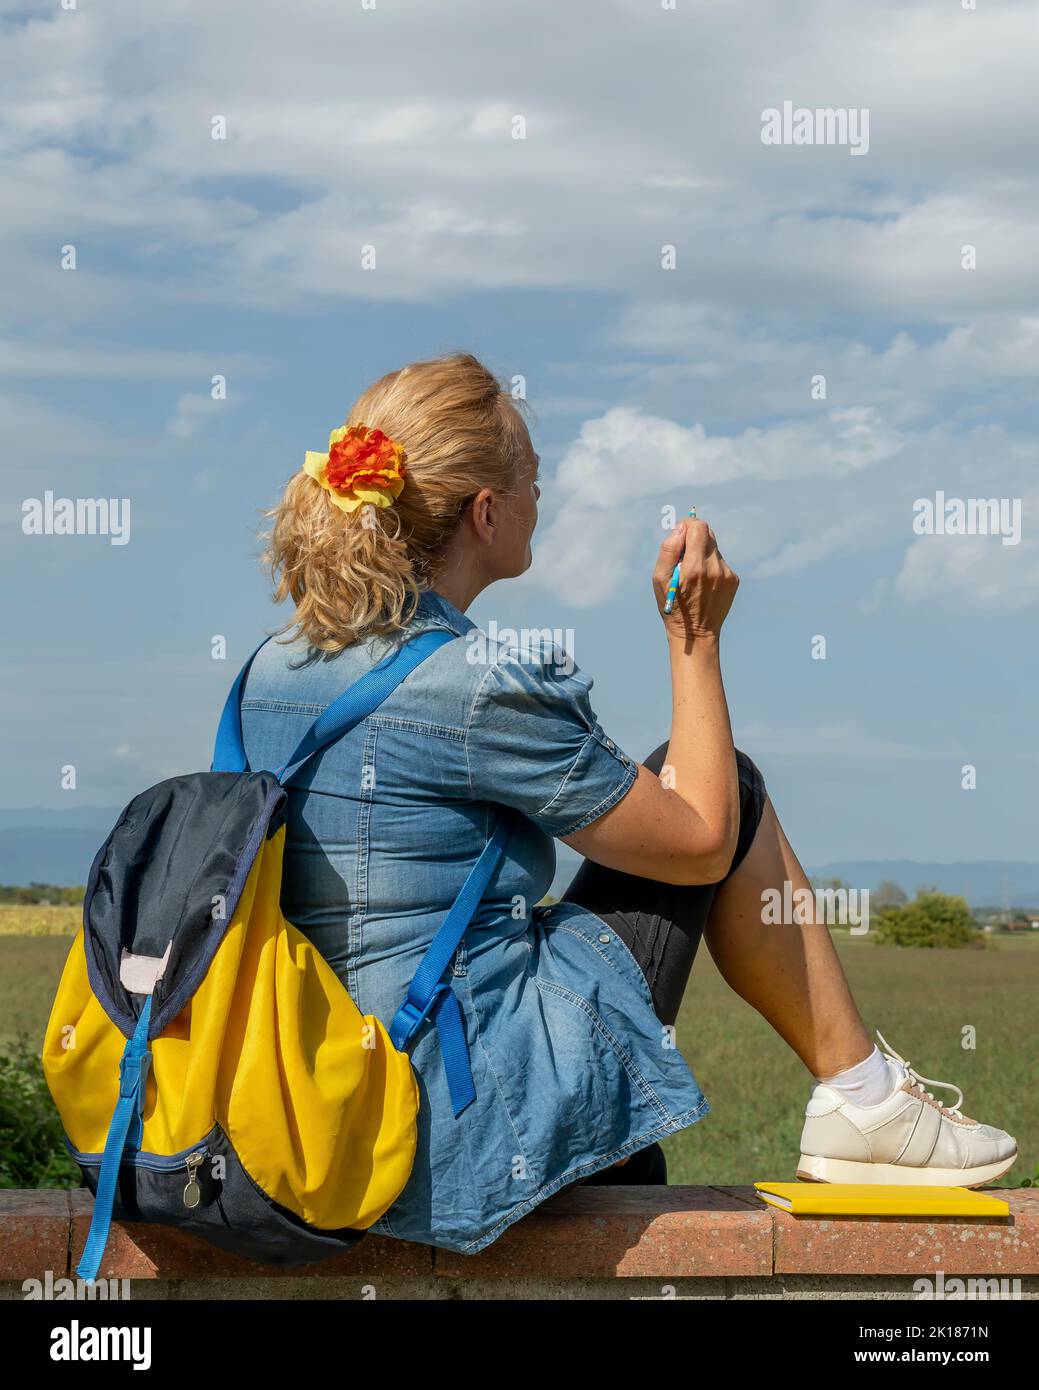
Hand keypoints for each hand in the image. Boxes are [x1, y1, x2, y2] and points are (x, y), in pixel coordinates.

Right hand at [653, 517, 738, 643]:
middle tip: (684, 552)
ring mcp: (726, 574)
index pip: (698, 527)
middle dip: (694, 537)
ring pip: (714, 548)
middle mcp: (714, 568)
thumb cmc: (673, 606)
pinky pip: (721, 562)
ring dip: (702, 553)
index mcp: (695, 567)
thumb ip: (669, 550)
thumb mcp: (660, 579)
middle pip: (708, 534)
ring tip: (693, 574)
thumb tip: (680, 528)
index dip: (688, 525)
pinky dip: (711, 565)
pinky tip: (704, 582)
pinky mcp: (734, 580)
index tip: (680, 532)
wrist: (696, 633)